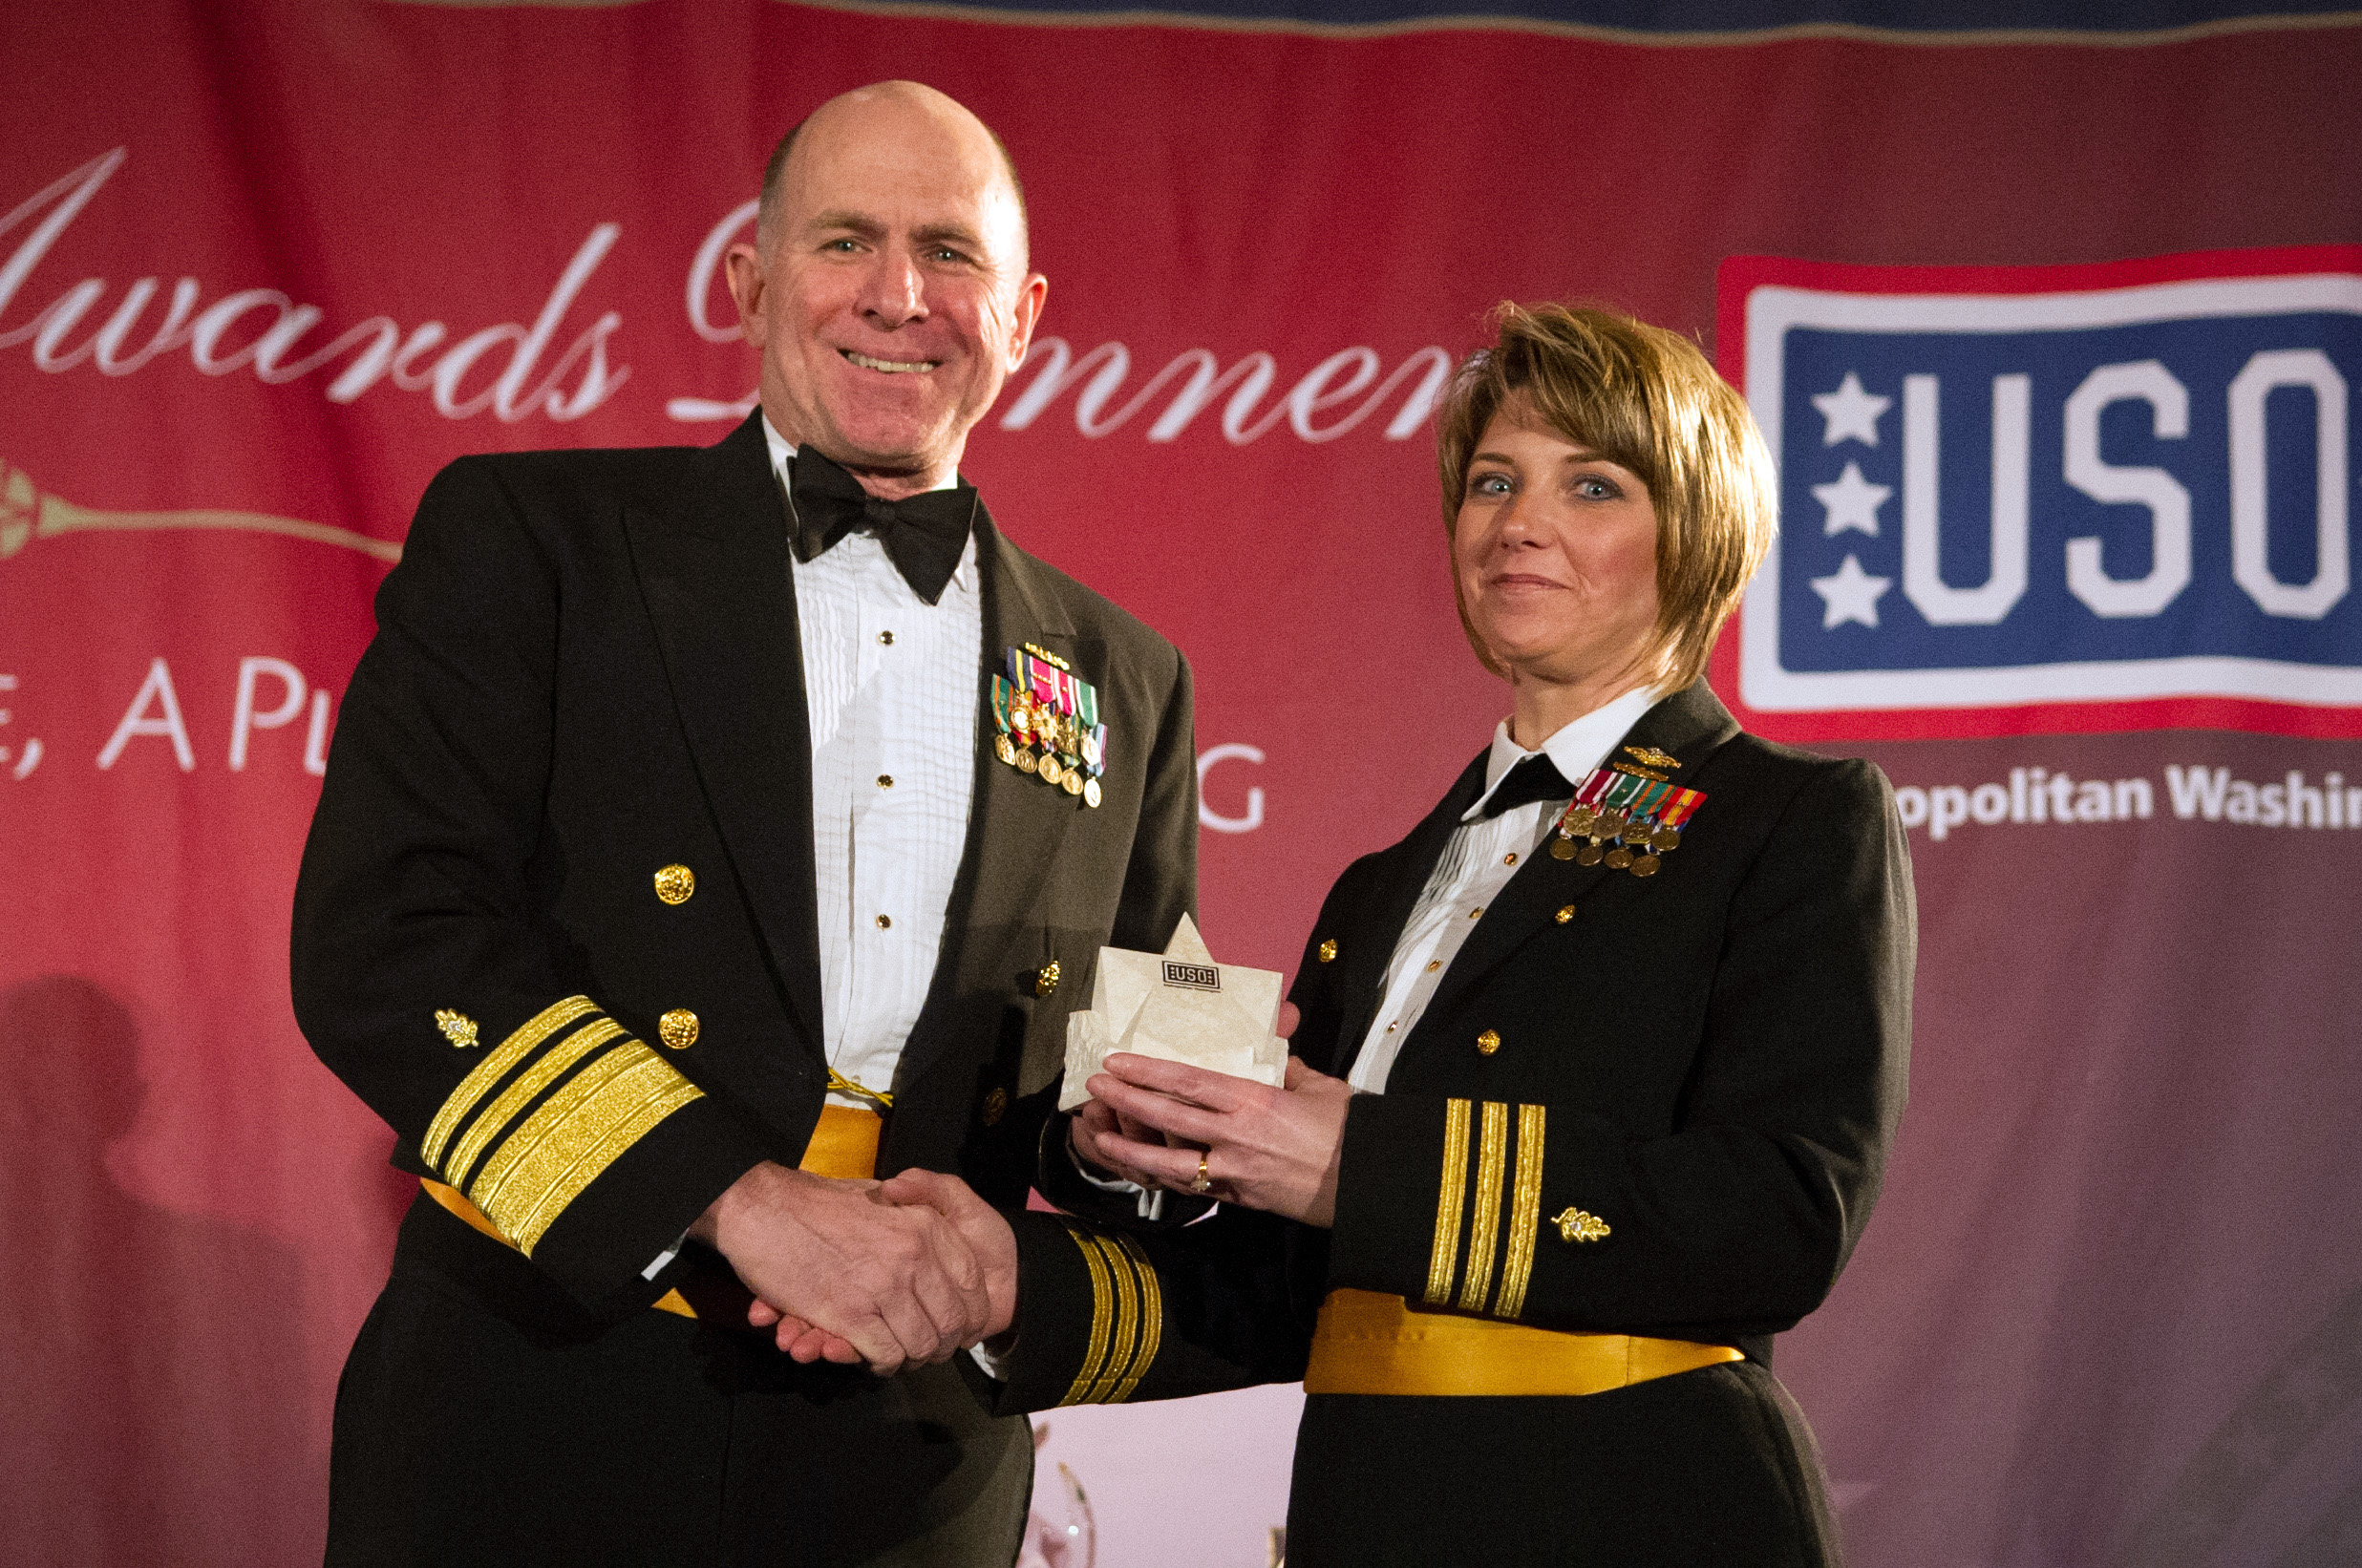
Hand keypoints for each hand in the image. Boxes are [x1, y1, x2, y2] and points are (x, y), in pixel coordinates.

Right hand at [690, 1161, 995, 1373]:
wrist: (762, 1208)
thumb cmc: (814, 1202)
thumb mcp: (879, 1195)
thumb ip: (912, 1215)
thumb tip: (936, 1240)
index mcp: (924, 1225)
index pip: (972, 1281)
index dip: (970, 1311)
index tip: (959, 1325)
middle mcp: (913, 1255)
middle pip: (952, 1320)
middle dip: (942, 1343)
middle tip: (927, 1349)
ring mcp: (883, 1285)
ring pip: (921, 1344)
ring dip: (911, 1357)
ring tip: (898, 1355)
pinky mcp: (851, 1312)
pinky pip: (886, 1354)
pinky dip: (881, 1362)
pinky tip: (871, 1357)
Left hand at [1084, 1044, 1349, 1226]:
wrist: (1367, 1185)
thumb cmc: (1349, 1131)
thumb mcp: (1318, 1086)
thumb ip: (1286, 1069)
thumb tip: (1271, 1053)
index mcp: (1254, 1100)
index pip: (1187, 1081)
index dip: (1147, 1071)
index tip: (1118, 1061)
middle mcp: (1236, 1135)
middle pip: (1167, 1117)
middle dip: (1126, 1100)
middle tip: (1095, 1086)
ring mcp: (1234, 1171)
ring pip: (1168, 1162)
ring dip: (1130, 1150)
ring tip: (1101, 1135)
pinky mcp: (1240, 1197)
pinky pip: (1191, 1187)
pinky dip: (1163, 1179)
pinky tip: (1142, 1172)